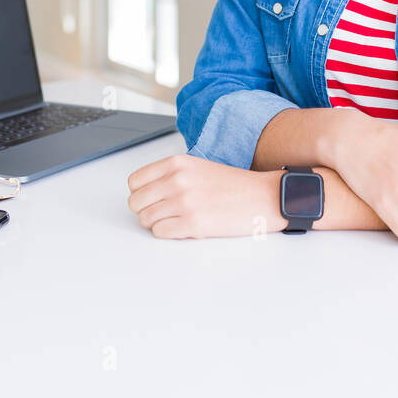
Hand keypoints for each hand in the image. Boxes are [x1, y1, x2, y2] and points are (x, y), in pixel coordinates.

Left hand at [127, 153, 282, 238]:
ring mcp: (184, 202)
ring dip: (158, 223)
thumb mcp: (198, 167)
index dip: (141, 193)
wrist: (263, 197)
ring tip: (177, 220)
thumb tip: (146, 193)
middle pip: (136, 202)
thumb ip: (171, 175)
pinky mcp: (193, 224)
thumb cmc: (234, 185)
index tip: (151, 199)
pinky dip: (168, 233)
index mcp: (177, 163)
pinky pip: (160, 232)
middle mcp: (177, 180)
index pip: (134, 181)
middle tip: (163, 213)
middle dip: (146, 210)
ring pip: (146, 220)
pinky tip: (184, 228)